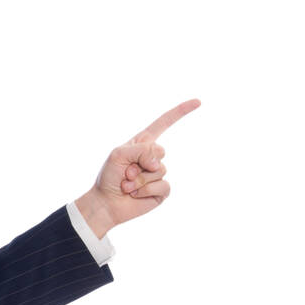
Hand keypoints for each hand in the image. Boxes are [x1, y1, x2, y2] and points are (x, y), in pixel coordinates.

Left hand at [76, 99, 200, 236]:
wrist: (106, 202)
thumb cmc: (109, 176)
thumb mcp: (120, 154)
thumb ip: (142, 150)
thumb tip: (159, 164)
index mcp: (143, 143)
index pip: (164, 123)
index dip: (181, 112)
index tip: (198, 102)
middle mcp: (152, 157)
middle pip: (160, 151)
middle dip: (140, 163)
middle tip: (125, 172)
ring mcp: (158, 173)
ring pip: (159, 171)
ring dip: (139, 180)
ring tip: (126, 185)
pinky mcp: (161, 190)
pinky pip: (162, 185)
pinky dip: (145, 190)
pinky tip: (135, 194)